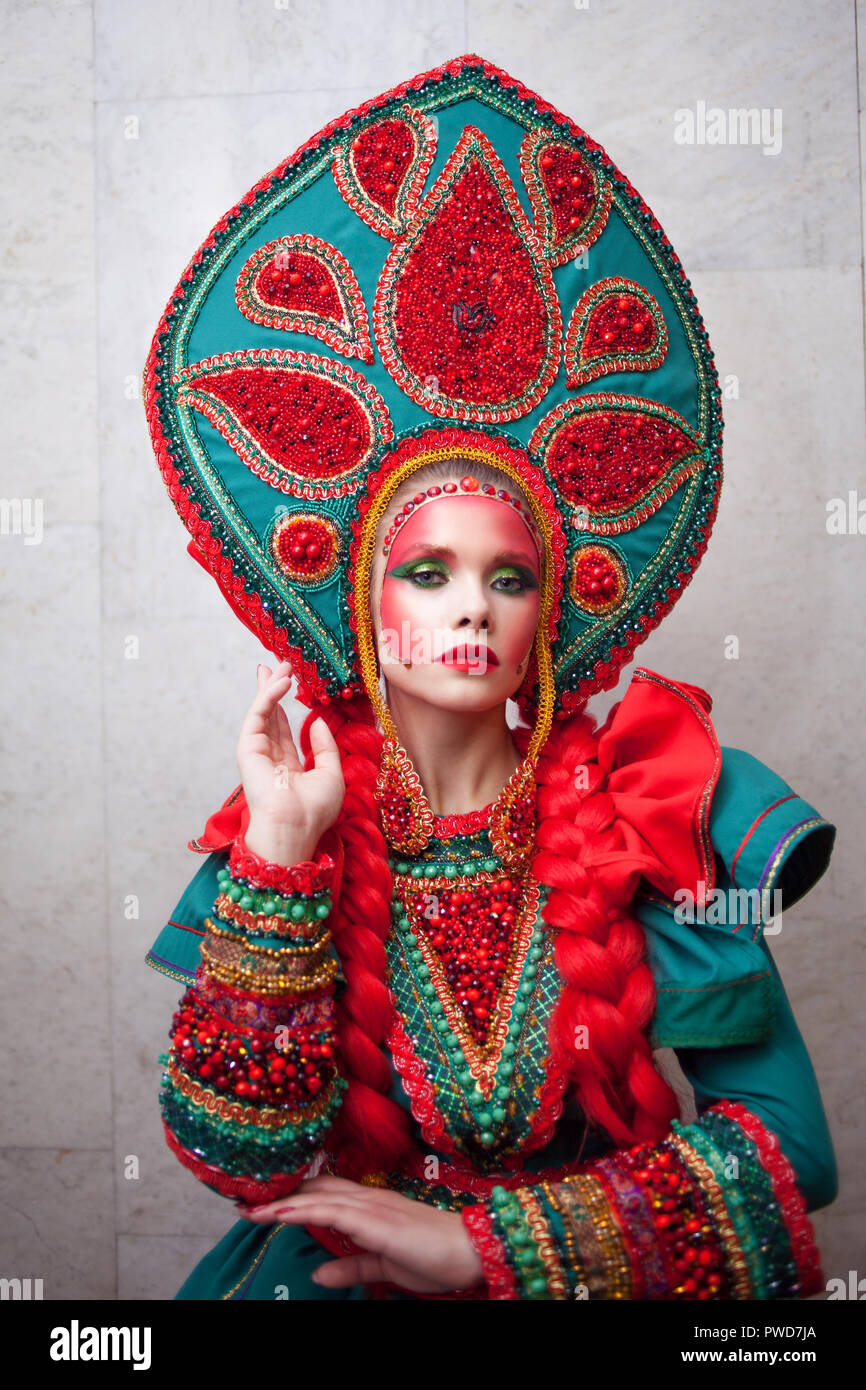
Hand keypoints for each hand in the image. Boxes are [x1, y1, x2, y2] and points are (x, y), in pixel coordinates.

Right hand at [237, 661, 344, 865]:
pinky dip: (268, 696)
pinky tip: (281, 683)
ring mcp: (257, 753)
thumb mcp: (331, 774)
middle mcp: (270, 759)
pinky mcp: (248, 748)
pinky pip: (258, 715)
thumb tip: (315, 723)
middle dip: (273, 690)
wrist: (294, 827)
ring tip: (282, 665)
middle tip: (279, 665)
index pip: (284, 731)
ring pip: (263, 712)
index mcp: (288, 768)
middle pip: (270, 716)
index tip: (289, 686)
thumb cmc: (314, 811)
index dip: (285, 707)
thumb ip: (324, 747)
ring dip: (271, 687)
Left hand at [237, 1175, 484, 1293]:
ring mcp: (372, 1206)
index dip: (293, 1197)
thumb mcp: (384, 1265)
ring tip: (250, 1207)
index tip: (261, 1203)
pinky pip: (332, 1212)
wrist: (471, 1252)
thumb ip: (352, 1266)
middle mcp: (368, 1199)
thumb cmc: (435, 1257)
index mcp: (371, 1207)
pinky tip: (280, 1214)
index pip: (324, 1196)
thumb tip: (318, 1274)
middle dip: (280, 1194)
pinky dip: (303, 1211)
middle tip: (245, 1198)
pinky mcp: (376, 1221)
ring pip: (318, 1197)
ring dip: (282, 1202)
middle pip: (315, 1189)